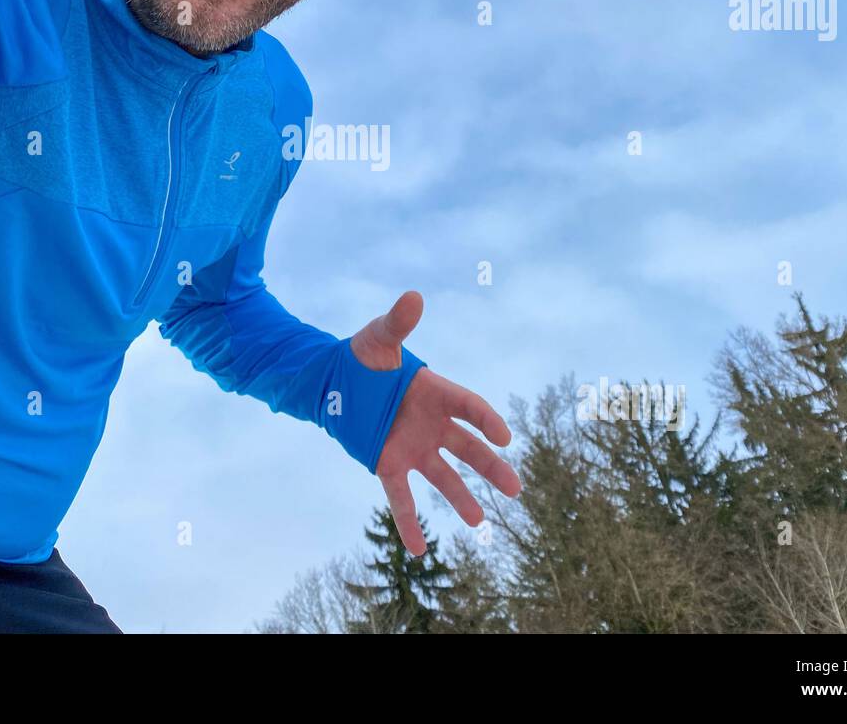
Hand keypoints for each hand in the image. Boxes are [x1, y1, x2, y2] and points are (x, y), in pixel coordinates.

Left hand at [350, 290, 521, 555]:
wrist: (331, 379)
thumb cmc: (362, 354)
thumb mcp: (379, 337)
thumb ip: (397, 322)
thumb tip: (413, 297)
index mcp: (435, 392)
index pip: (469, 407)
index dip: (487, 420)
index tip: (504, 436)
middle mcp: (431, 423)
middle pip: (469, 447)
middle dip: (491, 467)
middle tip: (516, 488)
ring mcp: (412, 447)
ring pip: (444, 477)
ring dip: (462, 499)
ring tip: (480, 522)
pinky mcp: (388, 464)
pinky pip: (402, 498)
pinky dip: (409, 522)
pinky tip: (418, 549)